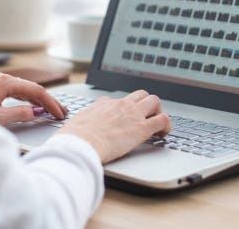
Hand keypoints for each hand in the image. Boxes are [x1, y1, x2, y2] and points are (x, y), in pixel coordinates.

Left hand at [0, 71, 67, 125]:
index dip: (51, 103)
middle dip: (48, 100)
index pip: (36, 91)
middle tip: (62, 112)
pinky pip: (14, 91)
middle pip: (31, 88)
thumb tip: (37, 112)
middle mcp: (1, 78)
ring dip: (38, 100)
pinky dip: (26, 99)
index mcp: (4, 82)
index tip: (60, 113)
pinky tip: (33, 106)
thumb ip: (20, 114)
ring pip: (23, 89)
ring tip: (51, 110)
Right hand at [56, 90, 170, 163]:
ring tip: (157, 123)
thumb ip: (78, 126)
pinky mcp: (141, 127)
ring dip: (158, 110)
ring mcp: (132, 114)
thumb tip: (71, 133)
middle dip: (145, 104)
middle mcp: (119, 105)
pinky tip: (164, 133)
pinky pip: (162, 119)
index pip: (116, 101)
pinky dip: (167, 125)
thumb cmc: (73, 139)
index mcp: (102, 105)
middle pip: (139, 94)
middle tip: (146, 116)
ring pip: (154, 100)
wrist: (80, 143)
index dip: (122, 110)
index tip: (122, 119)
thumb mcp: (73, 126)